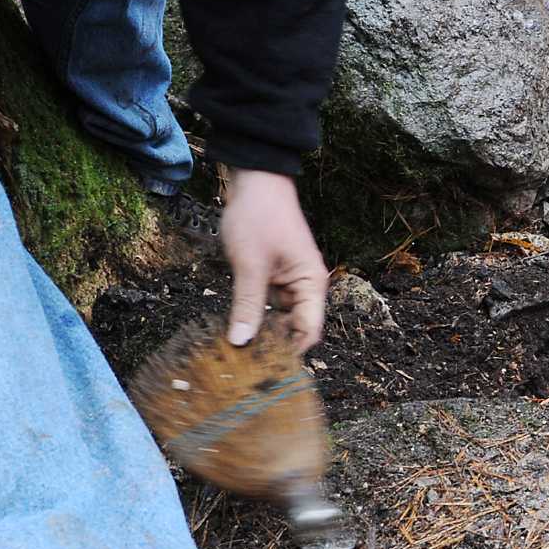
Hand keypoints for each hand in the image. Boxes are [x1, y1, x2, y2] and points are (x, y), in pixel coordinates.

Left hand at [222, 169, 327, 351]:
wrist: (254, 180)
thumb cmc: (258, 217)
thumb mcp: (250, 265)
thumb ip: (247, 305)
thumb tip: (242, 343)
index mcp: (311, 284)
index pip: (309, 331)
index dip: (290, 352)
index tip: (264, 369)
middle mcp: (305, 286)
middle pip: (295, 329)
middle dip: (274, 346)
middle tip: (244, 365)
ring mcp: (289, 281)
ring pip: (280, 319)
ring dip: (262, 332)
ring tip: (238, 350)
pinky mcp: (274, 276)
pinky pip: (269, 305)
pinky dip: (255, 316)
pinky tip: (237, 326)